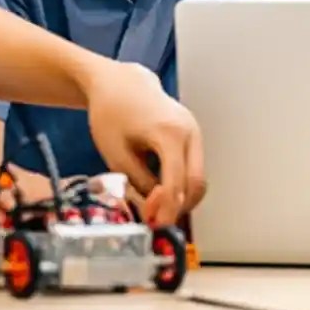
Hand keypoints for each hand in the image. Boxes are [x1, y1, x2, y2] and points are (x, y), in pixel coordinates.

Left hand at [81, 61, 205, 226]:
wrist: (118, 83)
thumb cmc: (111, 112)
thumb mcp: (116, 153)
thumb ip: (138, 183)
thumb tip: (155, 207)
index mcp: (169, 133)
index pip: (177, 184)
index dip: (168, 211)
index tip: (156, 226)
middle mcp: (190, 131)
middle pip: (196, 184)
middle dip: (179, 207)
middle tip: (155, 220)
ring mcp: (194, 131)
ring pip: (198, 177)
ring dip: (181, 197)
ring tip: (154, 206)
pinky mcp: (192, 133)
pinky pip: (193, 166)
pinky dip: (181, 183)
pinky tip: (159, 190)